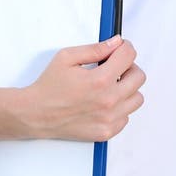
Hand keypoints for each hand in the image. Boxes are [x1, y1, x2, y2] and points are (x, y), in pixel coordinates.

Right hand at [25, 35, 144, 140]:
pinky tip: (105, 102)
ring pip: (137, 98)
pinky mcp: (106, 132)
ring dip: (128, 88)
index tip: (120, 48)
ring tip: (111, 86)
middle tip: (115, 67)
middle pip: (139, 77)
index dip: (125, 47)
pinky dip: (120, 108)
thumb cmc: (49, 86)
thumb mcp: (67, 57)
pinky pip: (127, 116)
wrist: (36, 114)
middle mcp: (108, 100)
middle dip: (129, 67)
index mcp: (100, 80)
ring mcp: (109, 119)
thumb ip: (95, 49)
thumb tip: (116, 43)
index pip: (129, 56)